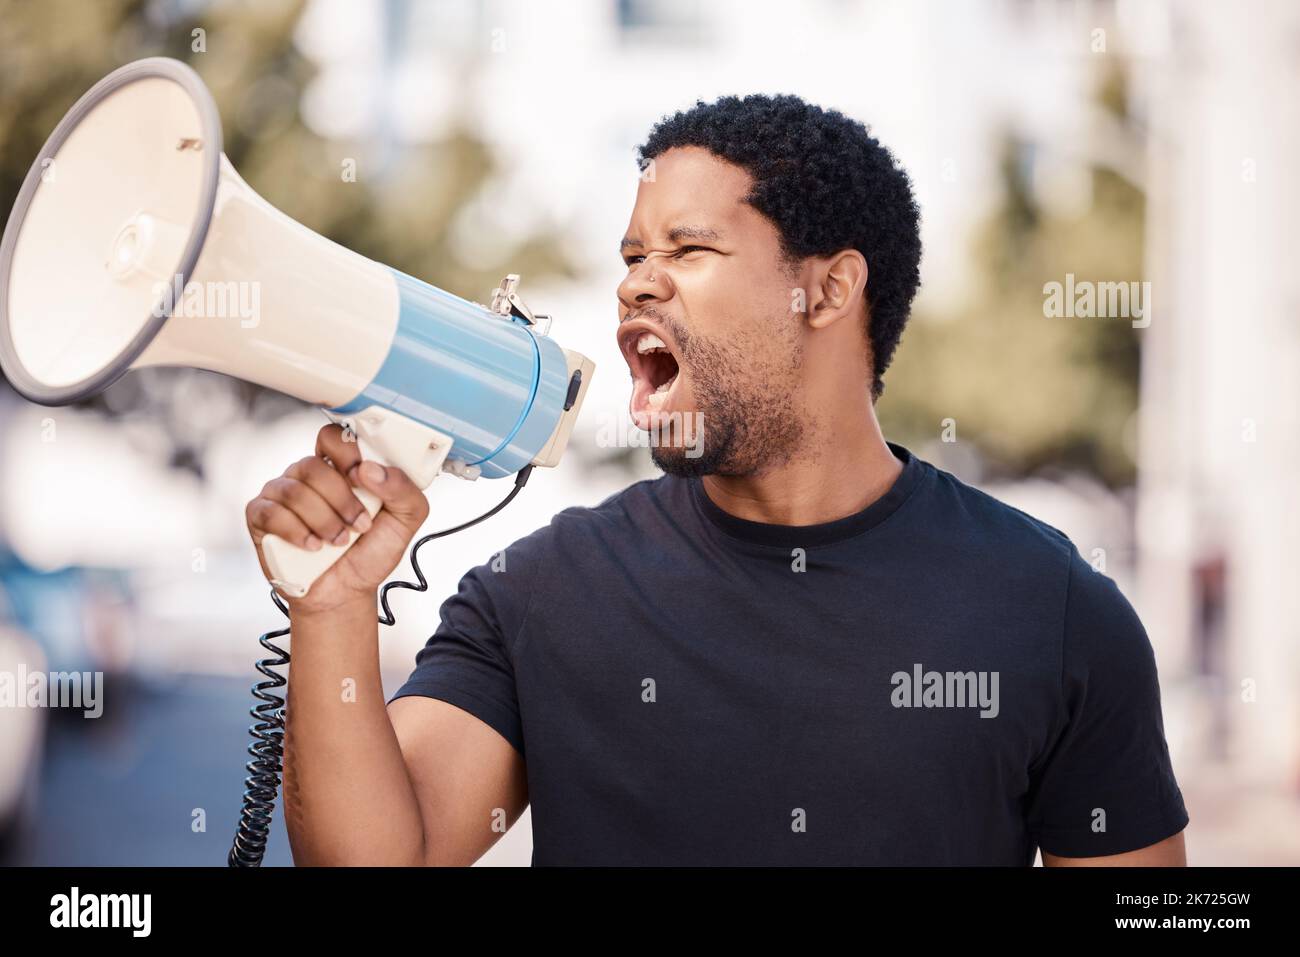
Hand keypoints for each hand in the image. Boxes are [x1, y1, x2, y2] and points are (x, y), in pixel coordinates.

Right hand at [245, 423, 430, 613]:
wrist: (346, 593)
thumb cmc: (370, 552)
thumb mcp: (405, 520)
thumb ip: (403, 489)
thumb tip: (371, 469)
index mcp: (341, 468)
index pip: (333, 437)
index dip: (346, 454)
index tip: (362, 479)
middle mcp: (309, 476)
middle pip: (313, 466)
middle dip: (341, 500)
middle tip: (359, 525)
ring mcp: (282, 494)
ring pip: (294, 490)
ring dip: (324, 520)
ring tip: (339, 541)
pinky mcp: (261, 517)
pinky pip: (271, 512)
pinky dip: (297, 532)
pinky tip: (313, 546)